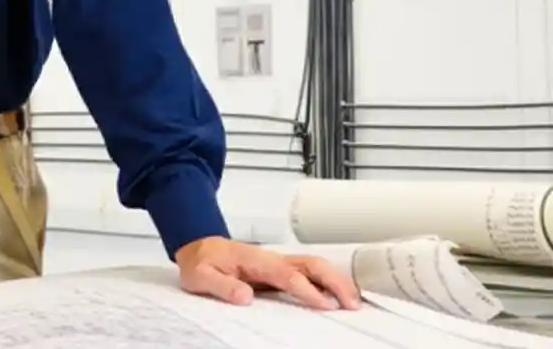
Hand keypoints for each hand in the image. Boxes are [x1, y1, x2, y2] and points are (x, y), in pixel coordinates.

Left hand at [175, 237, 361, 310]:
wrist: (199, 247)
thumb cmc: (201, 262)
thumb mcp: (200, 275)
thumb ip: (221, 285)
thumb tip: (245, 297)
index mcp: (255, 260)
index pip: (287, 275)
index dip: (307, 290)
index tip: (324, 305)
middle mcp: (272, 259)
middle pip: (311, 265)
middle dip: (335, 282)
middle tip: (352, 304)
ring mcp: (279, 263)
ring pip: (315, 267)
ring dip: (337, 281)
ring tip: (354, 303)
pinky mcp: (281, 270)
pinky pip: (311, 274)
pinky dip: (330, 283)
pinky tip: (340, 296)